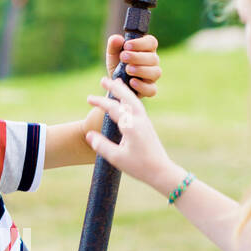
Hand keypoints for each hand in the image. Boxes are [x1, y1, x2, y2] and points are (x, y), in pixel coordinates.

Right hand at [84, 75, 180, 190]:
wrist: (161, 171)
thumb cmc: (139, 166)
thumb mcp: (116, 158)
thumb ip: (101, 146)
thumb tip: (89, 135)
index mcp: (131, 126)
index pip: (113, 108)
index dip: (100, 102)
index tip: (88, 98)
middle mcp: (139, 120)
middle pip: (127, 97)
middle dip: (115, 88)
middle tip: (104, 79)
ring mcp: (145, 121)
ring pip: (134, 100)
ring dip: (124, 90)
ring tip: (116, 83)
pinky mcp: (147, 125)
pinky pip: (138, 106)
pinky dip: (130, 98)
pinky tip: (127, 100)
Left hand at [104, 33, 160, 97]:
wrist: (115, 84)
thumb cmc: (117, 66)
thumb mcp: (113, 55)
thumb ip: (114, 45)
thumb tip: (117, 38)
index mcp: (146, 49)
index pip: (151, 42)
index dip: (140, 43)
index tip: (126, 45)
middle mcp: (152, 62)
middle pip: (154, 58)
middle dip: (137, 57)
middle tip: (123, 57)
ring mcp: (152, 76)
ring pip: (155, 72)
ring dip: (141, 70)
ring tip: (128, 69)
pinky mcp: (150, 89)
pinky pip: (151, 89)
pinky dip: (142, 86)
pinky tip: (132, 82)